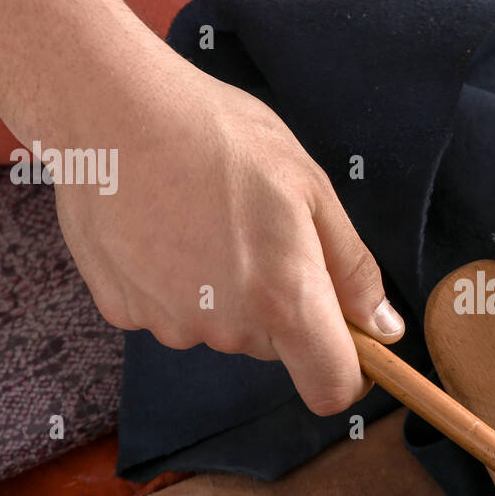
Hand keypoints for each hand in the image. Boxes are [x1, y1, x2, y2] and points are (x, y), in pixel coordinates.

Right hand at [53, 57, 403, 415]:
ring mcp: (170, 325)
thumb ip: (352, 269)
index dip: (348, 372)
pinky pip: (171, 312)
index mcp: (284, 300)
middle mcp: (227, 329)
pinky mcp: (123, 313)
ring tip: (204, 218)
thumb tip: (383, 329)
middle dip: (281, 304)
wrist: (111, 109)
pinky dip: (175, 282)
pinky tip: (162, 227)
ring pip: (223, 327)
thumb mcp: (310, 188)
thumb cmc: (220, 136)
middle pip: (276, 346)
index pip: (331, 386)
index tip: (347, 338)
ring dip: (225, 291)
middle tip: (258, 230)